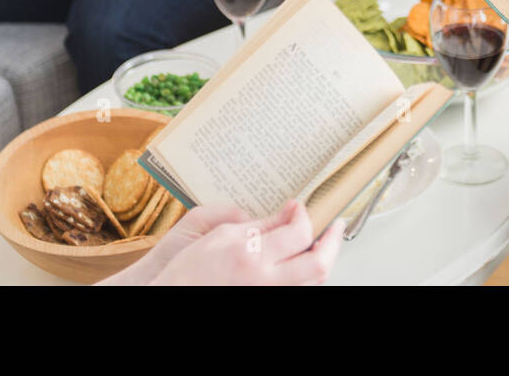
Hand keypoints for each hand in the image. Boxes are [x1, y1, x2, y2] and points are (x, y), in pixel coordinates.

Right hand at [112, 199, 343, 285]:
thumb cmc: (190, 269)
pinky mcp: (267, 301)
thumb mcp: (222, 235)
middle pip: (319, 264)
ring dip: (323, 259)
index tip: (299, 207)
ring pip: (314, 281)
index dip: (305, 216)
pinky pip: (298, 289)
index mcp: (251, 256)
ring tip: (322, 242)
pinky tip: (303, 262)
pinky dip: (307, 276)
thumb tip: (290, 213)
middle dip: (333, 241)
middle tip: (335, 226)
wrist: (173, 295)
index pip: (299, 233)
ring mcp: (268, 295)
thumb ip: (261, 225)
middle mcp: (264, 281)